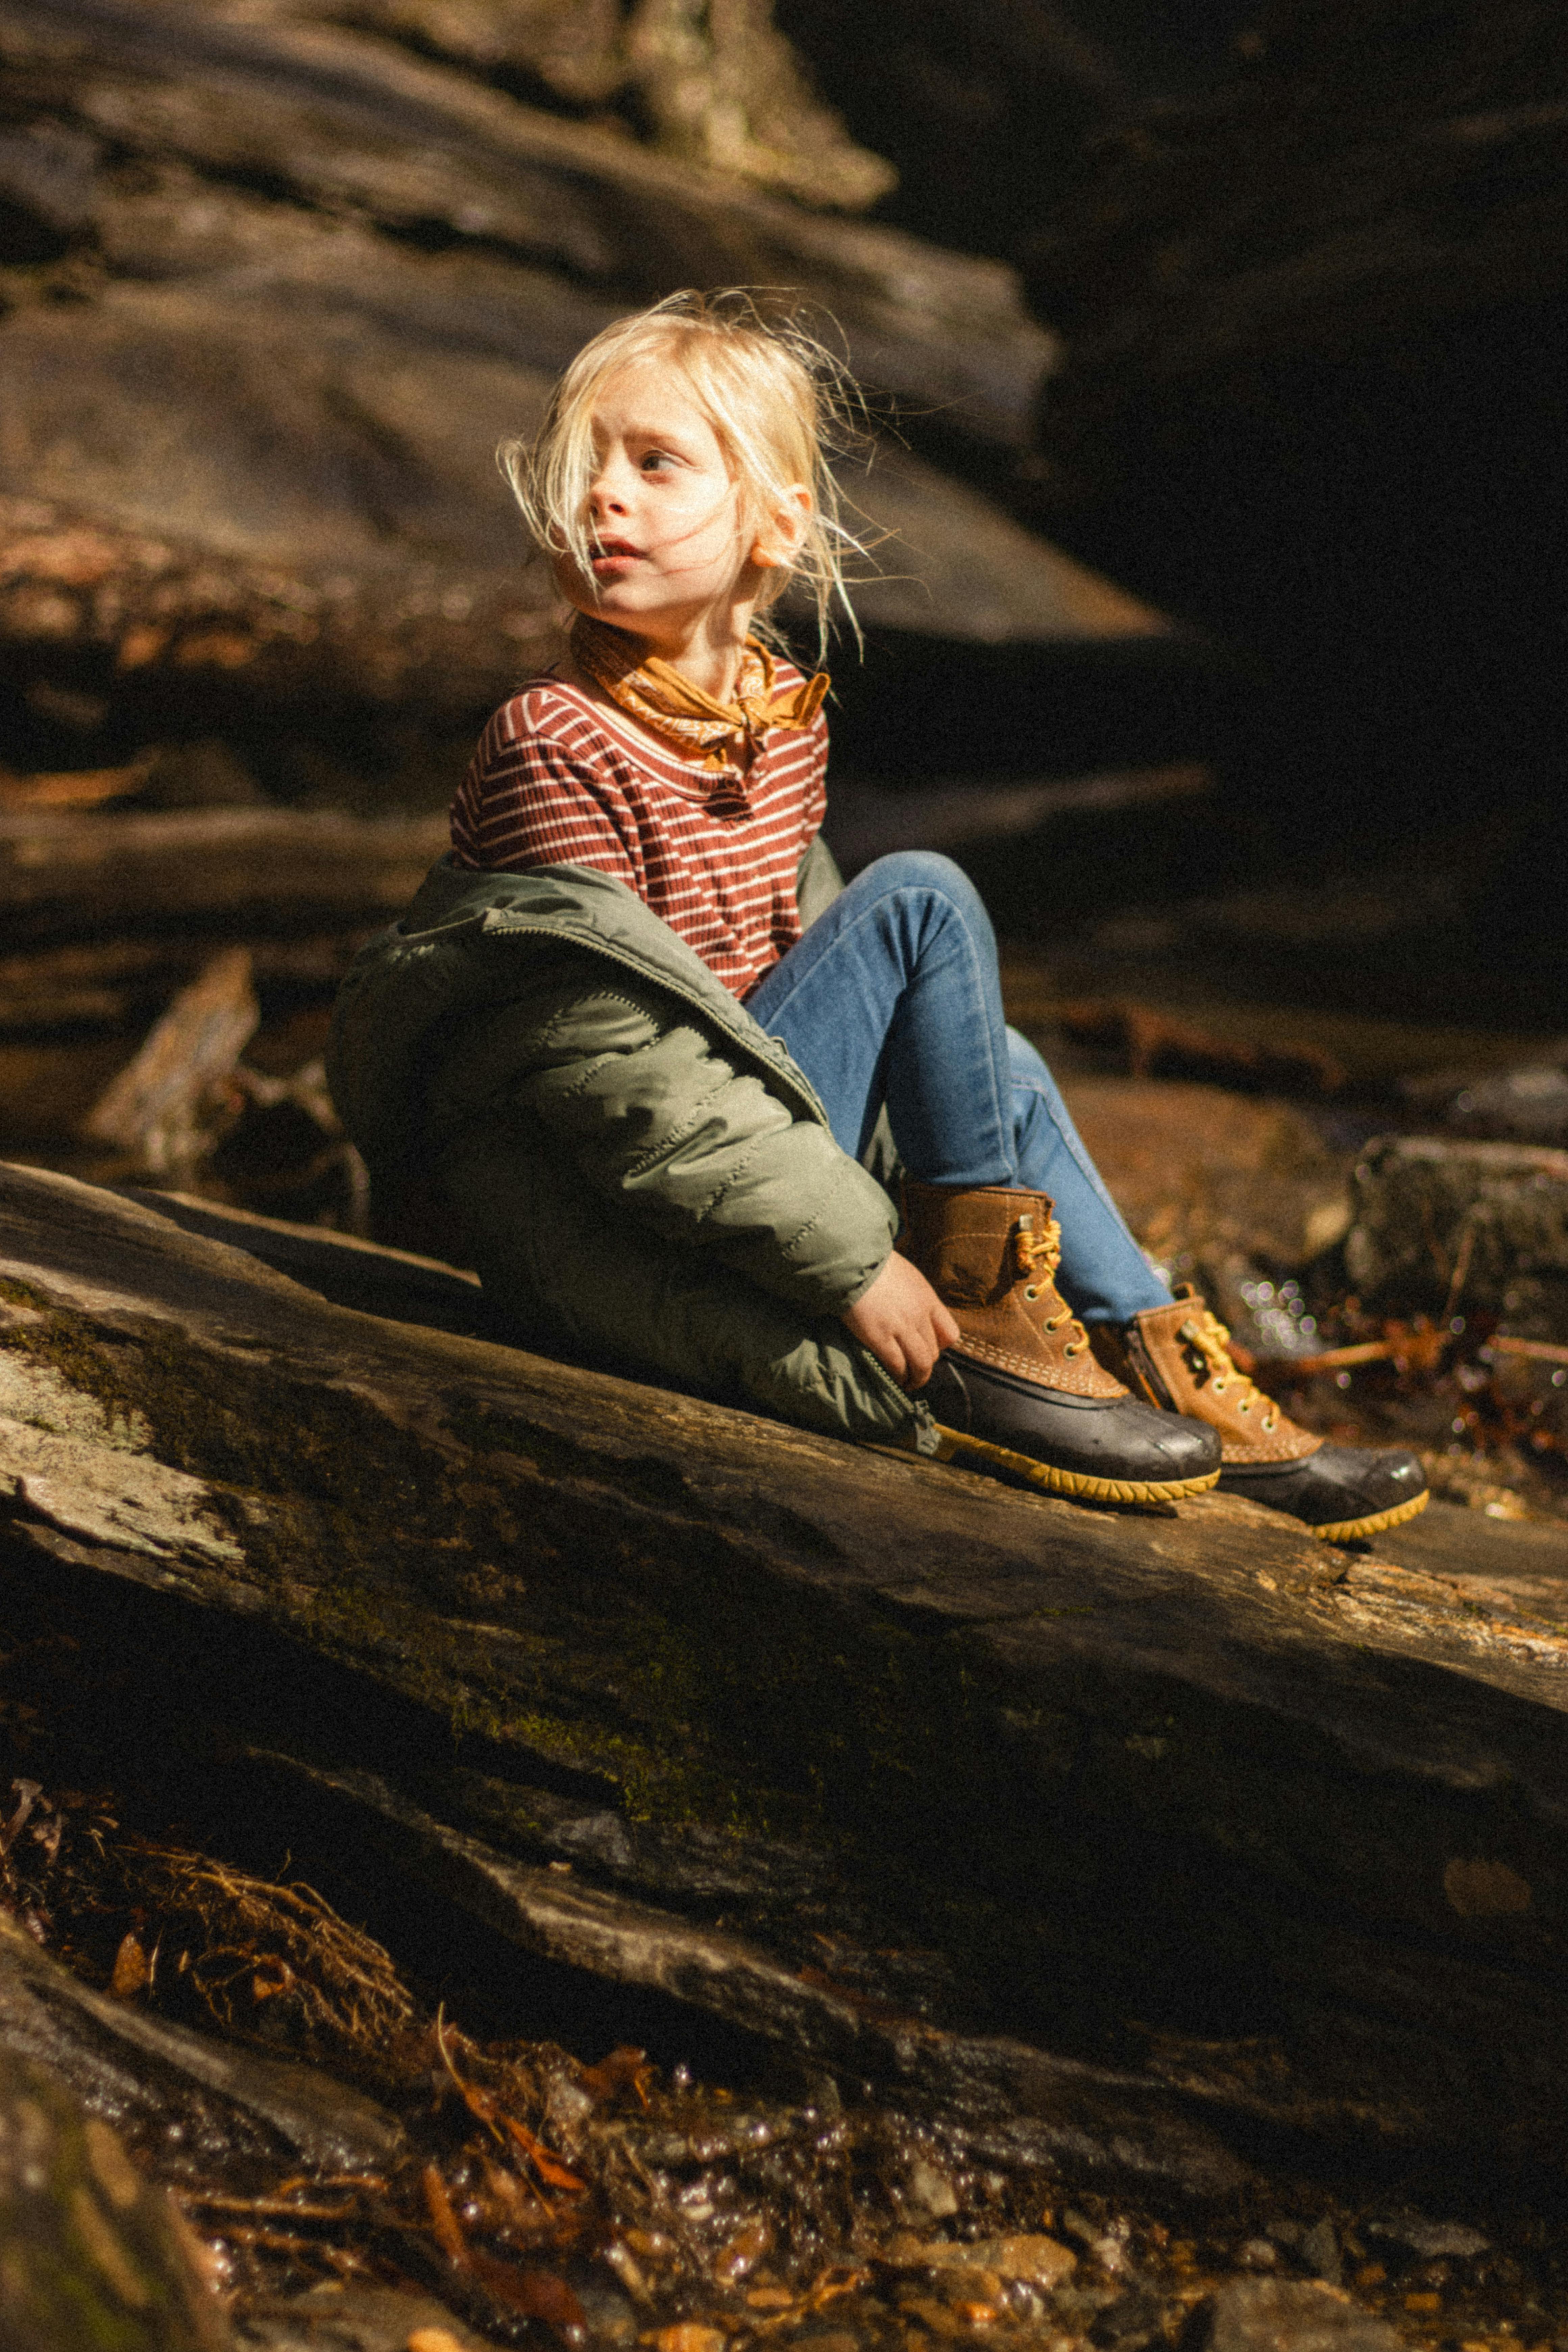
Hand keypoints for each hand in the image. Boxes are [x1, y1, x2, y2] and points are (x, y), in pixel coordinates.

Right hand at [840, 1252, 959, 1392]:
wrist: (851, 1260)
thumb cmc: (873, 1264)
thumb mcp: (906, 1275)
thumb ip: (913, 1295)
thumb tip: (910, 1309)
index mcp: (927, 1299)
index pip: (950, 1333)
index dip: (941, 1347)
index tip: (929, 1350)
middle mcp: (919, 1315)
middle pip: (934, 1352)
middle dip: (925, 1366)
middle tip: (915, 1371)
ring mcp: (901, 1327)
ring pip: (921, 1364)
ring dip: (916, 1378)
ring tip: (908, 1383)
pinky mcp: (880, 1337)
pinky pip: (897, 1365)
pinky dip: (898, 1376)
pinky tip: (893, 1379)